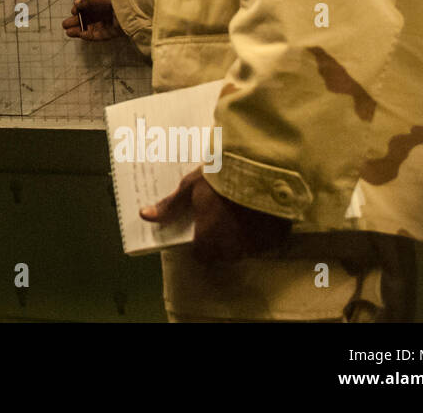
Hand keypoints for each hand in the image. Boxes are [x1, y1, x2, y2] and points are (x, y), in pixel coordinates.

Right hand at [62, 0, 123, 40]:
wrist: (124, 2)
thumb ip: (83, 2)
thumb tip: (76, 4)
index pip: (89, 6)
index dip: (79, 10)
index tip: (72, 12)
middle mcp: (105, 10)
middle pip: (89, 18)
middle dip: (76, 22)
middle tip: (65, 25)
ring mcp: (109, 22)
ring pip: (92, 28)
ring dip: (79, 30)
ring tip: (68, 32)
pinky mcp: (112, 32)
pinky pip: (99, 35)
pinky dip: (88, 36)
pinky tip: (79, 35)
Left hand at [140, 167, 291, 261]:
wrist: (263, 166)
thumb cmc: (221, 175)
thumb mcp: (191, 186)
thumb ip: (170, 206)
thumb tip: (144, 216)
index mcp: (210, 238)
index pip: (201, 256)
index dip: (200, 244)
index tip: (201, 230)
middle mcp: (234, 247)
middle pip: (224, 254)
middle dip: (221, 241)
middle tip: (222, 217)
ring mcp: (258, 244)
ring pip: (246, 249)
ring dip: (242, 237)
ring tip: (241, 213)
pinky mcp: (278, 236)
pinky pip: (267, 241)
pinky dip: (263, 231)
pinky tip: (259, 212)